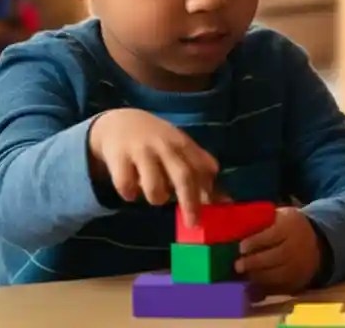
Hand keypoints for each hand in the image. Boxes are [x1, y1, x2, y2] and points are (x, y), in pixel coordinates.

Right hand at [87, 108, 219, 224]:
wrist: (120, 121)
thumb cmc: (157, 141)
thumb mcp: (180, 148)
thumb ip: (200, 170)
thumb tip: (225, 200)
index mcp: (183, 144)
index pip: (202, 168)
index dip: (209, 190)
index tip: (215, 210)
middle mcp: (165, 146)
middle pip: (183, 177)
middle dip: (190, 202)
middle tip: (193, 223)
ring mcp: (142, 151)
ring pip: (154, 186)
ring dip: (156, 197)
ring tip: (155, 195)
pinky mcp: (119, 158)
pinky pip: (126, 185)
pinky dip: (129, 193)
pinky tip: (130, 190)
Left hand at [235, 207, 320, 295]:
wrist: (316, 242)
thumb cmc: (289, 227)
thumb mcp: (279, 216)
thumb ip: (261, 221)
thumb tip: (235, 230)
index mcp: (291, 227)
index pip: (272, 236)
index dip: (255, 242)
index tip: (241, 247)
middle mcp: (297, 247)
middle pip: (274, 257)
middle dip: (253, 262)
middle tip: (238, 265)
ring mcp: (299, 266)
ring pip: (276, 275)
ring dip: (256, 276)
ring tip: (244, 274)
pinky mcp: (297, 282)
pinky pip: (279, 288)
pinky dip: (263, 288)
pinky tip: (252, 285)